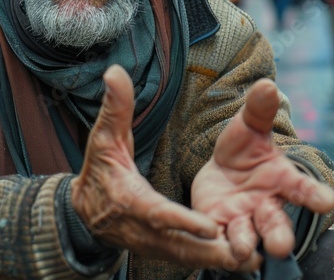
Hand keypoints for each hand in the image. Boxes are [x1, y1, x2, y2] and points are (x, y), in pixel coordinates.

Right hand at [70, 66, 256, 270]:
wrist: (83, 212)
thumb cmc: (98, 170)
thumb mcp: (105, 137)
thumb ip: (116, 107)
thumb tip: (115, 72)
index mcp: (129, 199)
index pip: (157, 214)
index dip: (182, 221)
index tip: (208, 225)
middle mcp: (141, 228)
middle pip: (178, 244)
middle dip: (209, 251)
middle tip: (241, 252)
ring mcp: (150, 244)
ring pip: (186, 256)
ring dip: (216, 260)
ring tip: (250, 261)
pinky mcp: (159, 251)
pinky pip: (186, 258)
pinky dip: (211, 261)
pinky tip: (240, 262)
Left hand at [191, 79, 333, 264]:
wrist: (220, 173)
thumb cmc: (244, 150)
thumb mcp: (249, 126)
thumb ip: (259, 109)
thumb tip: (267, 85)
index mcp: (282, 180)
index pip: (302, 189)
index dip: (314, 196)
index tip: (325, 201)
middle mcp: (268, 207)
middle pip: (278, 225)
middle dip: (280, 236)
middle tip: (282, 245)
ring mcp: (245, 223)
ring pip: (250, 239)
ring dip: (246, 245)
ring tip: (243, 250)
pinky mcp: (220, 231)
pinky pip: (221, 245)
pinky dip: (220, 251)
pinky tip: (218, 252)